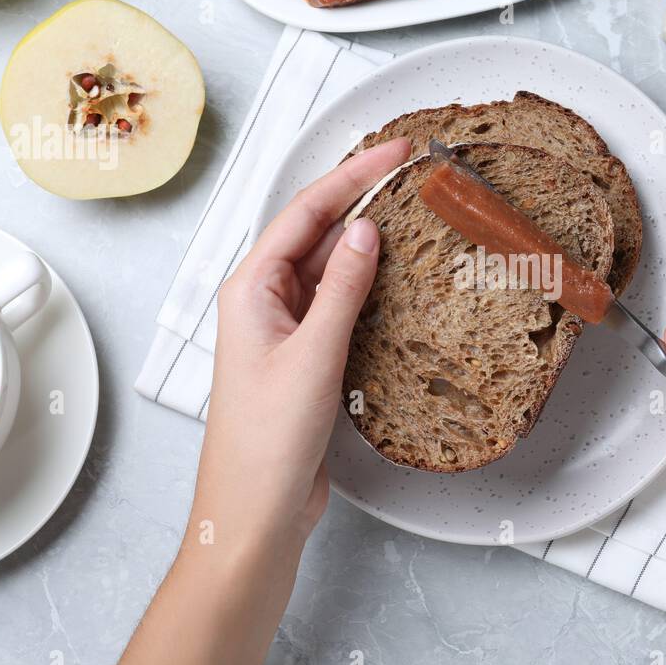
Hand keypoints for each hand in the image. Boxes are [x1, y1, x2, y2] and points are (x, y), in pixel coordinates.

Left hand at [98, 138, 409, 664]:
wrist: (254, 512)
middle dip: (362, 197)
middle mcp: (266, 301)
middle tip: (412, 170)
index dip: (351, 175)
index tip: (394, 152)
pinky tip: (401, 279)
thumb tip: (364, 231)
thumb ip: (341, 289)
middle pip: (317, 232)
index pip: (305, 212)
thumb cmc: (264, 443)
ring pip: (331, 268)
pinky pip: (342, 305)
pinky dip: (371, 287)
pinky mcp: (308, 357)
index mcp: (251, 289)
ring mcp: (287, 329)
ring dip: (369, 241)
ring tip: (415, 211)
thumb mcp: (312, 356)